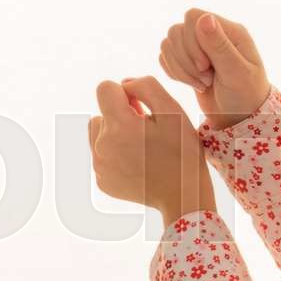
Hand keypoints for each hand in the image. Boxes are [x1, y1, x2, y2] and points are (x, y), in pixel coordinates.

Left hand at [89, 75, 215, 219]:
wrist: (182, 195)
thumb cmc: (182, 151)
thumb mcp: (173, 110)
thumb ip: (146, 86)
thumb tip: (124, 84)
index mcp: (119, 125)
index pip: (104, 88)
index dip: (123, 94)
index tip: (140, 109)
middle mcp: (102, 145)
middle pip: (100, 113)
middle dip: (120, 117)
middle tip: (147, 132)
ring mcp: (100, 166)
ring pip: (98, 135)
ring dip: (115, 135)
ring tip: (141, 148)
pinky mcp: (102, 181)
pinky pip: (102, 157)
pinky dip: (116, 156)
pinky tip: (138, 164)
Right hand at [158, 9, 271, 130]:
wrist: (240, 118)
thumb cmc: (246, 96)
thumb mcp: (236, 72)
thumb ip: (220, 45)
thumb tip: (204, 18)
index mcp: (228, 30)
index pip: (192, 17)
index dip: (192, 41)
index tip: (206, 66)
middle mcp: (212, 34)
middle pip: (177, 31)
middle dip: (186, 60)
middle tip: (207, 78)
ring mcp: (198, 47)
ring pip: (168, 44)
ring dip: (180, 68)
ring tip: (202, 83)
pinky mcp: (187, 61)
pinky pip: (165, 57)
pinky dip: (174, 73)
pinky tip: (193, 84)